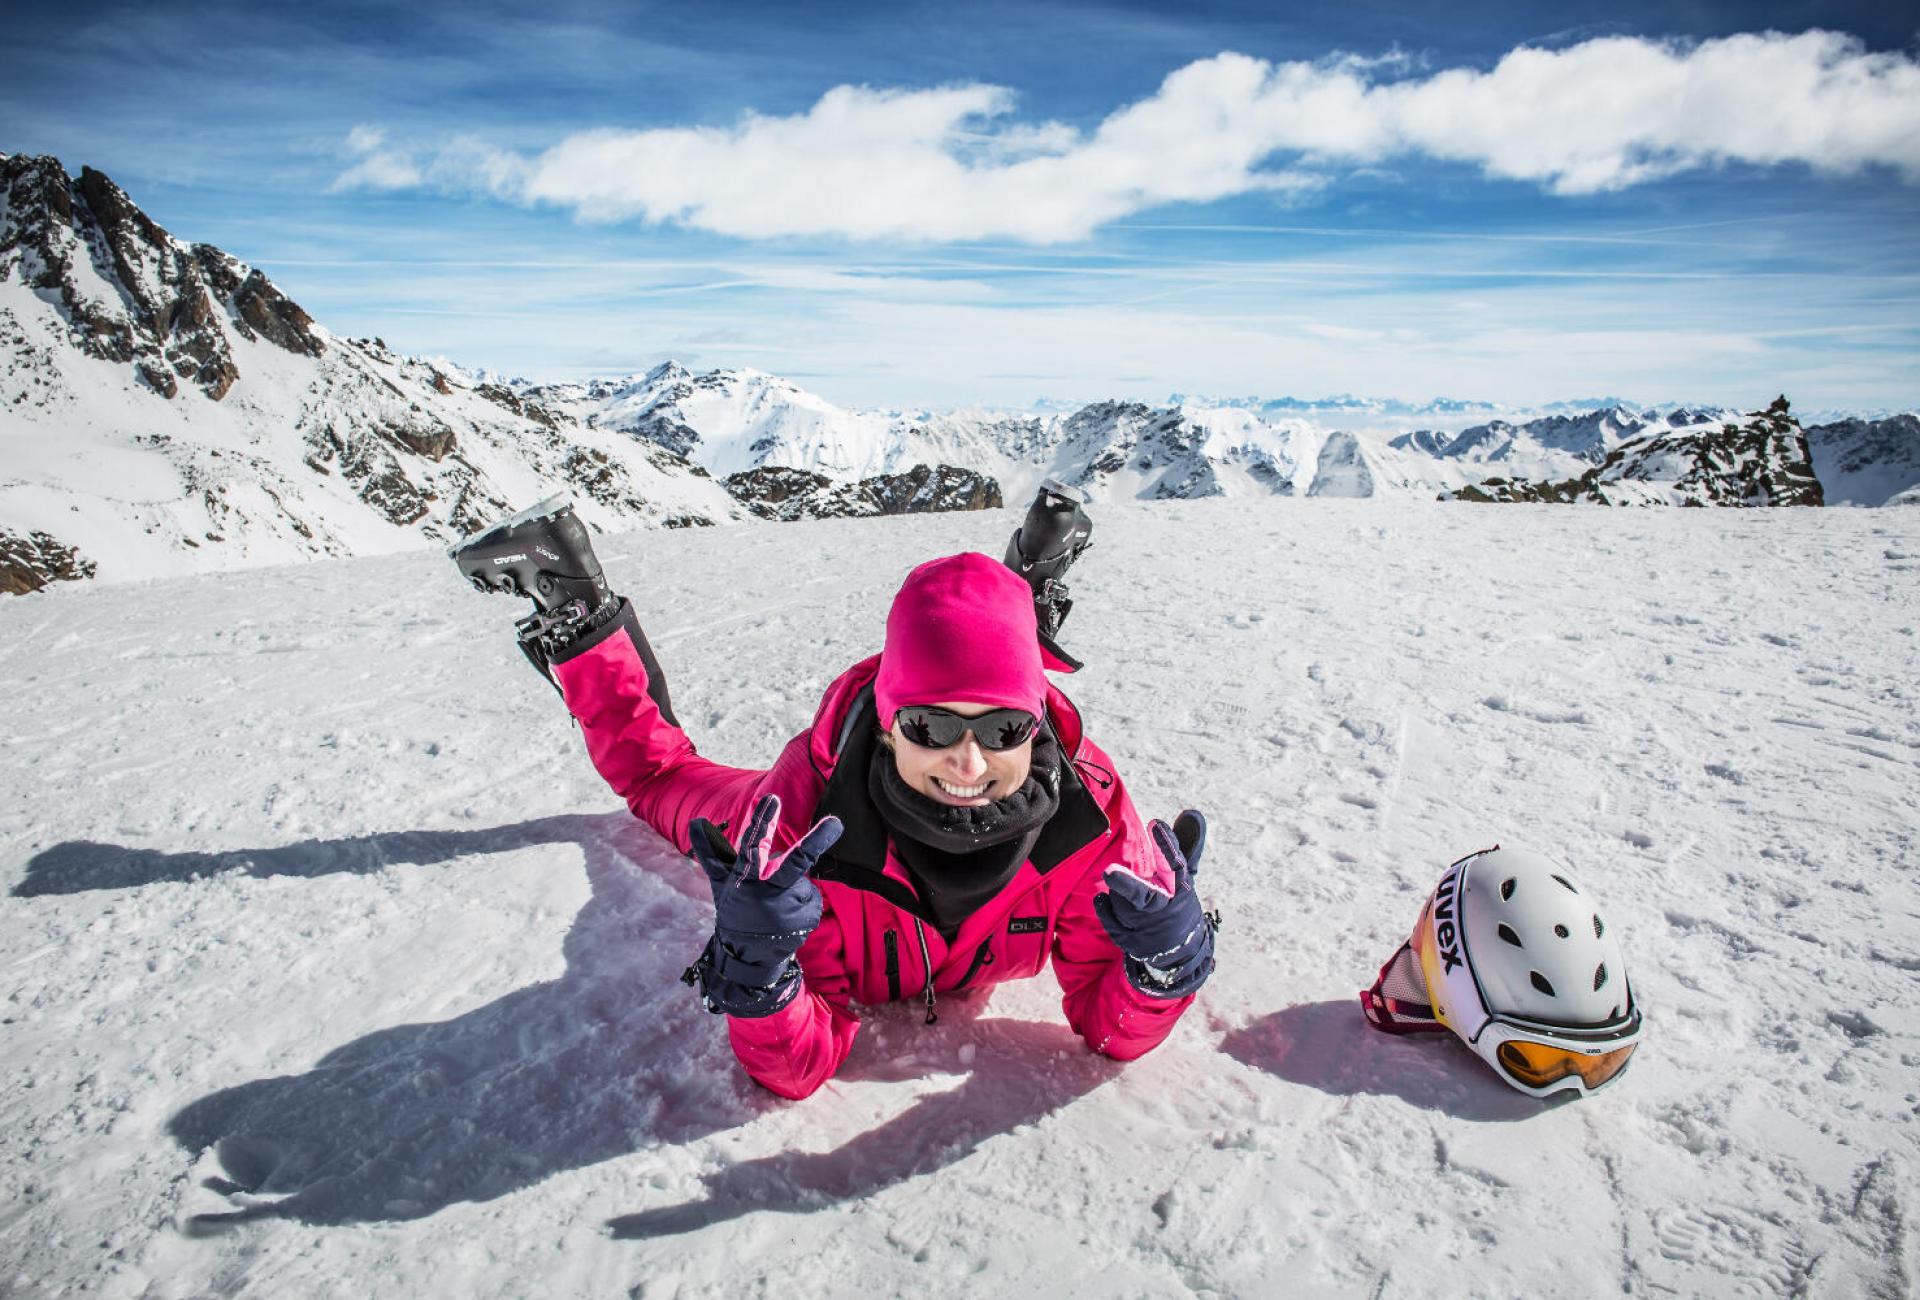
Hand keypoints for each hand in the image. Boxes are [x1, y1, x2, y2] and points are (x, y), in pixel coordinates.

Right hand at [683, 795, 841, 1016]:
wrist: (747, 958)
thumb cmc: (734, 910)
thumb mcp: (720, 882)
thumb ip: (711, 851)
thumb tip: (694, 821)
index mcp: (744, 879)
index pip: (752, 845)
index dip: (762, 822)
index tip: (772, 799)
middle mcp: (766, 893)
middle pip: (795, 862)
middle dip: (817, 840)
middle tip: (837, 822)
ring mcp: (788, 909)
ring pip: (802, 880)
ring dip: (793, 886)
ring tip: (775, 905)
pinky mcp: (805, 920)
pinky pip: (811, 898)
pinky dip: (802, 902)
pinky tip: (786, 915)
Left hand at [1094, 810, 1215, 998]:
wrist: (1181, 952)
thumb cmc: (1177, 902)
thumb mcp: (1184, 876)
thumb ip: (1186, 844)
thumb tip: (1192, 813)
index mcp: (1180, 888)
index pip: (1176, 865)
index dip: (1166, 846)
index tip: (1155, 823)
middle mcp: (1164, 908)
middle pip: (1144, 896)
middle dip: (1127, 885)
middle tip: (1109, 872)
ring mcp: (1147, 927)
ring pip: (1122, 904)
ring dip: (1119, 892)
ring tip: (1124, 887)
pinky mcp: (1132, 941)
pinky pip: (1111, 922)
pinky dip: (1105, 909)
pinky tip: (1102, 898)